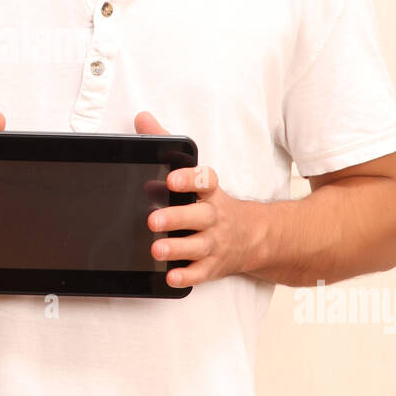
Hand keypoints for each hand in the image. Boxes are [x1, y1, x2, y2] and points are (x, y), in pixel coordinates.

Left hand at [133, 111, 261, 286]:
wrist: (253, 237)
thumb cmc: (211, 202)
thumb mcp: (194, 175)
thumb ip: (167, 144)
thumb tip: (142, 118)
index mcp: (209, 192)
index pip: (205, 181)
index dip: (190, 179)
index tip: (171, 178)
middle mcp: (214, 217)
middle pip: (200, 216)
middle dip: (177, 218)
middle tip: (153, 219)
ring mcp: (215, 243)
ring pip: (198, 246)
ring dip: (177, 248)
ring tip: (156, 248)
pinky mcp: (212, 266)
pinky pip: (201, 273)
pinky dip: (187, 276)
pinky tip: (171, 276)